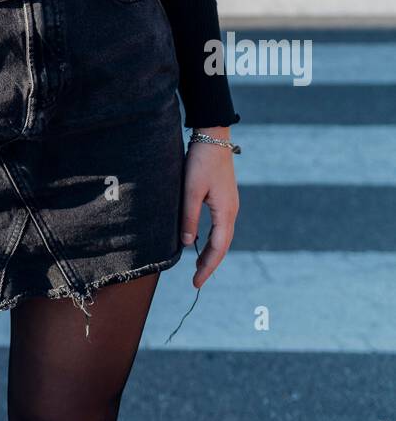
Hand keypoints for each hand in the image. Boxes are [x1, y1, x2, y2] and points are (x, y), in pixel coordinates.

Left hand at [180, 128, 238, 289]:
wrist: (213, 137)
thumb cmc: (201, 162)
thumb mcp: (191, 190)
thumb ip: (190, 217)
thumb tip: (188, 244)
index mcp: (226, 212)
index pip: (218, 248)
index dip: (207, 267)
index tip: (196, 283)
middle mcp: (231, 211)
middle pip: (223, 245)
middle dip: (210, 263)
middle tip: (196, 280)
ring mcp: (230, 204)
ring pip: (222, 236)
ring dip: (211, 251)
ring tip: (198, 265)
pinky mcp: (225, 198)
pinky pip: (220, 226)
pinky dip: (212, 239)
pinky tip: (202, 241)